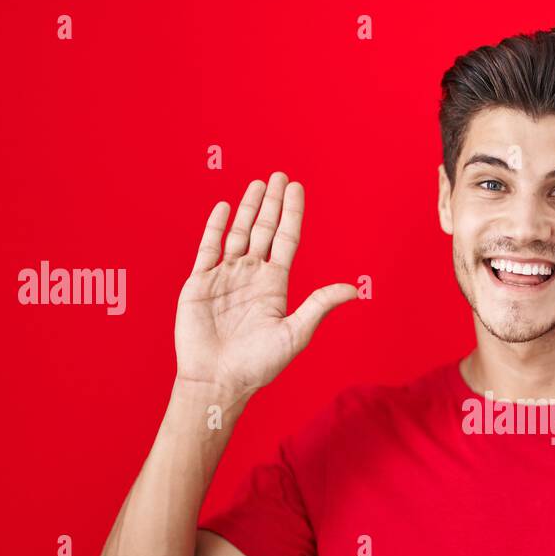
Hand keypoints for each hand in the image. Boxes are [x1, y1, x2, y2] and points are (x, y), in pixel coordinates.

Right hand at [174, 171, 356, 398]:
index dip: (291, 214)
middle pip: (264, 231)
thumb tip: (354, 289)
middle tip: (279, 175)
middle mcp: (251, 277)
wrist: (218, 380)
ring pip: (239, 234)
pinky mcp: (199, 283)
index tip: (296, 189)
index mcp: (275, 286)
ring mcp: (225, 278)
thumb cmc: (258, 364)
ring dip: (248, 209)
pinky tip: (225, 207)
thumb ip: (320, 305)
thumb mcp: (296, 332)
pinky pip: (208, 248)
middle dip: (272, 203)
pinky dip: (216, 227)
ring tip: (257, 184)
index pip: (286, 240)